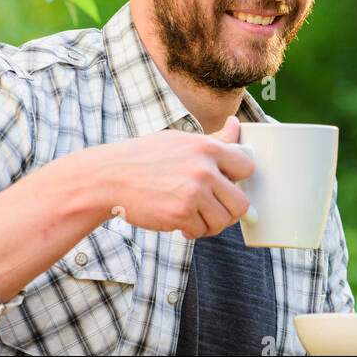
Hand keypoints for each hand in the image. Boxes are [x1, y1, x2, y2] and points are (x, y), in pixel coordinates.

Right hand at [93, 115, 255, 238]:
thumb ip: (214, 140)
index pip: (247, 166)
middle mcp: (203, 169)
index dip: (238, 179)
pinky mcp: (180, 214)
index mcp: (206, 147)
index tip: (227, 185)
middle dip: (230, 210)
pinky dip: (192, 231)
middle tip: (214, 209)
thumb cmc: (145, 158)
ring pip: (223, 221)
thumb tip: (237, 125)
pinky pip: (201, 231)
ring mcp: (192, 192)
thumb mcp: (181, 140)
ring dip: (210, 224)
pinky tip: (179, 220)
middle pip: (242, 203)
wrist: (108, 177)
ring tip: (195, 216)